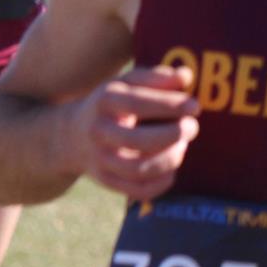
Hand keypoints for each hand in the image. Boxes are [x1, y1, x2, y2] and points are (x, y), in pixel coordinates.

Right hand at [71, 65, 201, 200]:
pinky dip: (162, 182)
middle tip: (191, 127)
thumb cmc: (114, 103)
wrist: (72, 135)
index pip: (138, 103)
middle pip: (139, 140)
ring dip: (171, 158)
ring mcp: (100, 159)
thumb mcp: (129, 82)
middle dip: (174, 134)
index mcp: (105, 101)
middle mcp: (99, 131)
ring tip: (182, 146)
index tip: (194, 106)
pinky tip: (172, 168)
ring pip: (139, 170)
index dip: (169, 105)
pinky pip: (139, 190)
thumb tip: (185, 76)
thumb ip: (158, 77)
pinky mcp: (106, 181)